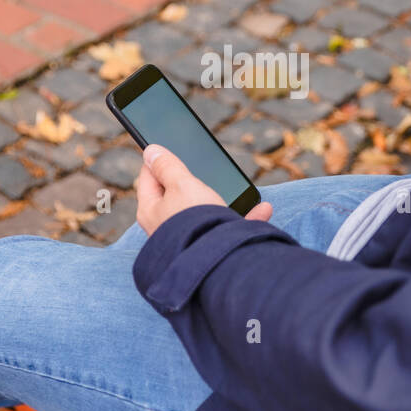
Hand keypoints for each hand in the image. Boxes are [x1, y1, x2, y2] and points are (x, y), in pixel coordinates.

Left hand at [135, 144, 272, 236]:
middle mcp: (166, 227)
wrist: (218, 262)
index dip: (158, 160)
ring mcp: (189, 237)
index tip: (168, 148)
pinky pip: (231, 228)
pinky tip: (263, 209)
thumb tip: (150, 151)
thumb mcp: (182, 184)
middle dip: (193, 180)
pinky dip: (246, 219)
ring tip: (237, 188)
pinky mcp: (211, 247)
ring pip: (208, 211)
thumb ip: (167, 166)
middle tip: (202, 166)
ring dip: (226, 199)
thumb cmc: (194, 221)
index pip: (148, 177)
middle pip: (177, 194)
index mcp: (151, 210)